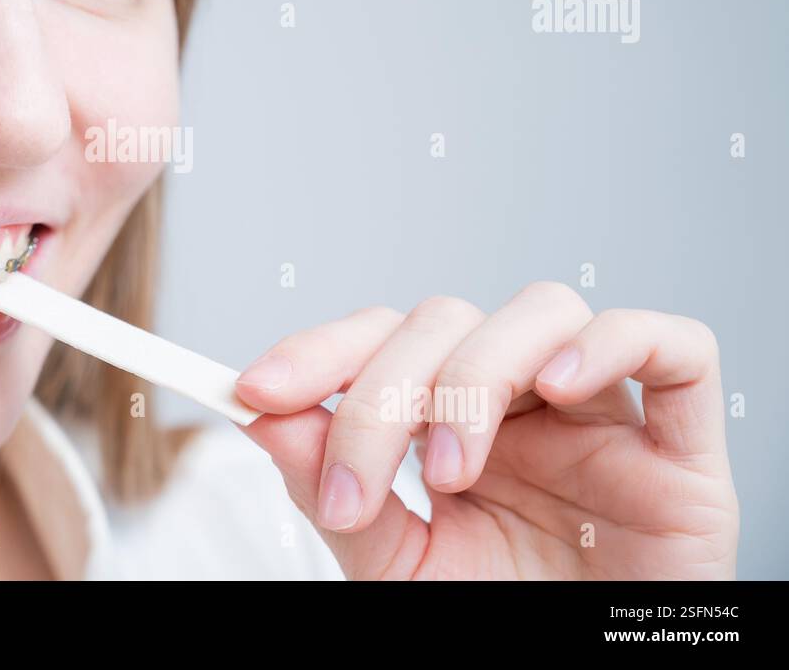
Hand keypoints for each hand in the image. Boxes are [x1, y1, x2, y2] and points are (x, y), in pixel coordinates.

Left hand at [235, 282, 738, 578]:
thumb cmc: (501, 621)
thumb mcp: (395, 567)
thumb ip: (331, 492)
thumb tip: (262, 417)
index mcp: (451, 422)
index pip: (382, 340)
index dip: (317, 352)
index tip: (252, 391)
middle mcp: (522, 403)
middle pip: (445, 322)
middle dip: (382, 396)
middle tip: (353, 492)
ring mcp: (601, 416)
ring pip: (542, 310)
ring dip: (477, 376)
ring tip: (453, 473)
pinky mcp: (679, 446)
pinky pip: (672, 344)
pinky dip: (611, 342)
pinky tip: (559, 389)